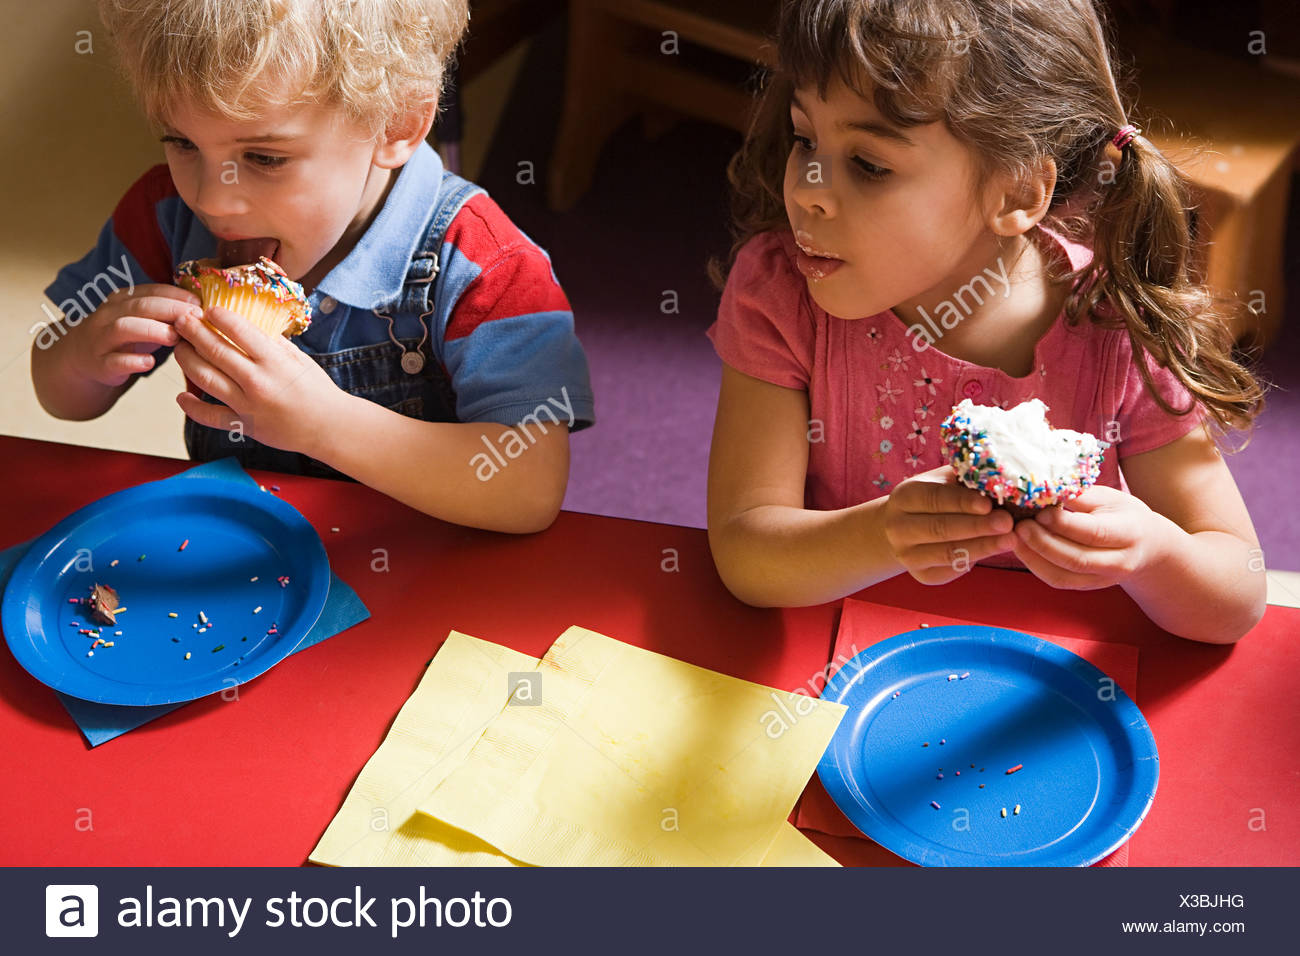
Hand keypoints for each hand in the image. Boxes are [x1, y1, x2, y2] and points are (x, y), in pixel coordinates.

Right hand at [67, 284, 198, 386]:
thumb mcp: (142, 320)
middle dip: (171, 309)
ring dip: (152, 330)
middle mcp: (110, 315)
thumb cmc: (124, 338)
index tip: (200, 304)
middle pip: (140, 306)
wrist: (81, 359)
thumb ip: (166, 313)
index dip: (177, 295)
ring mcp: (102, 338)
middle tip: (196, 319)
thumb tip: (204, 311)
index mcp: (122, 299)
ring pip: (124, 328)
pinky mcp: (99, 363)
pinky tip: (149, 362)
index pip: (151, 291)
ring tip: (176, 337)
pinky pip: (114, 361)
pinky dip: (132, 361)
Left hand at [173, 304, 342, 455]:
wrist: (329, 427)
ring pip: (204, 378)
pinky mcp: (244, 425)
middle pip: (214, 351)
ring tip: (179, 347)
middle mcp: (258, 381)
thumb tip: (247, 325)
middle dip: (192, 331)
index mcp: (274, 361)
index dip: (218, 316)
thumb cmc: (317, 391)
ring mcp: (248, 405)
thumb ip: (273, 343)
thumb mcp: (299, 360)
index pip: (239, 330)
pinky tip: (181, 396)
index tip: (208, 309)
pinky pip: (210, 417)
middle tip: (181, 320)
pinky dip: (191, 407)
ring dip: (186, 359)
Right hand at [881, 466, 1016, 584]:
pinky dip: (976, 559)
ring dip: (982, 546)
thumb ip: (964, 480)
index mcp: (904, 497)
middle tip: (1007, 523)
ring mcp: (907, 554)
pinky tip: (996, 550)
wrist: (904, 529)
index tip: (988, 504)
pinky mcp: (922, 575)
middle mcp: (898, 527)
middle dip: (977, 526)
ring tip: (1010, 539)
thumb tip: (999, 481)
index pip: (934, 499)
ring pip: (948, 552)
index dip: (961, 502)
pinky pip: (952, 569)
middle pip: (940, 528)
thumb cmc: (933, 498)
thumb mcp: (942, 482)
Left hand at [1012, 485, 1171, 589]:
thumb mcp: (1109, 498)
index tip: (1040, 511)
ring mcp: (1103, 579)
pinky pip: (1058, 580)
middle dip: (1043, 542)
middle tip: (1019, 525)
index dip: (1063, 524)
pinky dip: (1036, 566)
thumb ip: (1079, 497)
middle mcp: (1119, 561)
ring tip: (1015, 536)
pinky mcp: (1088, 585)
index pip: (1093, 532)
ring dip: (1034, 557)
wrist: (1148, 547)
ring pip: (1064, 575)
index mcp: (1129, 533)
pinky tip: (1022, 548)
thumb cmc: (1122, 514)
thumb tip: (1044, 490)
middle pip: (1077, 558)